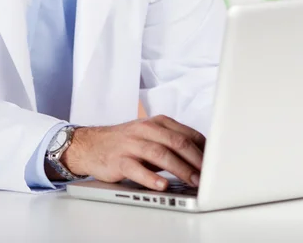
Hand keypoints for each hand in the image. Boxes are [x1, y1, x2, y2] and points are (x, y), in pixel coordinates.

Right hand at [62, 115, 205, 190]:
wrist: (90, 144)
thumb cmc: (126, 142)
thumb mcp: (151, 136)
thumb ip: (173, 143)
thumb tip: (205, 158)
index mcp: (156, 123)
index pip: (186, 133)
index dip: (204, 149)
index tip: (217, 164)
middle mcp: (144, 130)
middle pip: (175, 141)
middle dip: (195, 159)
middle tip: (209, 175)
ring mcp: (131, 144)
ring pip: (159, 153)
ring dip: (179, 168)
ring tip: (193, 182)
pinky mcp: (118, 159)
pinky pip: (136, 168)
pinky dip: (150, 177)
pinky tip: (162, 185)